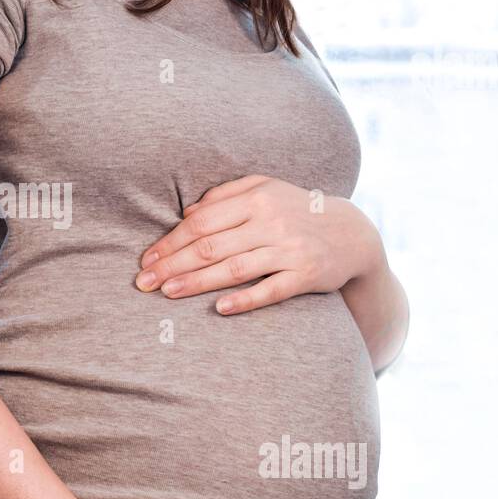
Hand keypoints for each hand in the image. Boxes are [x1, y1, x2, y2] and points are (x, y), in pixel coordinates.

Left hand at [136, 175, 384, 314]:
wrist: (353, 234)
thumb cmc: (297, 210)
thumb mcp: (265, 189)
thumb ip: (225, 195)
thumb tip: (187, 213)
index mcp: (256, 198)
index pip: (201, 222)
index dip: (170, 242)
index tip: (147, 260)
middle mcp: (271, 222)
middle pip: (211, 246)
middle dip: (172, 265)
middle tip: (144, 282)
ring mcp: (289, 249)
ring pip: (234, 268)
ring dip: (197, 282)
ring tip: (167, 293)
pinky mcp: (306, 275)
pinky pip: (271, 290)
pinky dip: (245, 299)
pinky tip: (220, 309)